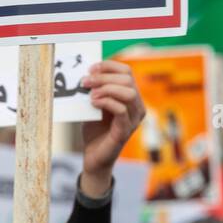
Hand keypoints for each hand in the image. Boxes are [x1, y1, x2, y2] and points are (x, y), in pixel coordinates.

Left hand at [79, 59, 144, 197]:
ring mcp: (133, 119)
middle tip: (86, 81)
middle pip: (128, 80)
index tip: (91, 68)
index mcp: (131, 97)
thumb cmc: (95, 129)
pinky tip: (93, 102)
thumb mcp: (95, 104)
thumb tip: (87, 73)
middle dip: (104, 77)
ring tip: (90, 93)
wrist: (93, 156)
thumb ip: (95, 90)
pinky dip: (106, 102)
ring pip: (128, 93)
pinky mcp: (125, 130)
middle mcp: (137, 106)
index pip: (127, 72)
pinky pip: (121, 110)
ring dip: (106, 88)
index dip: (109, 66)